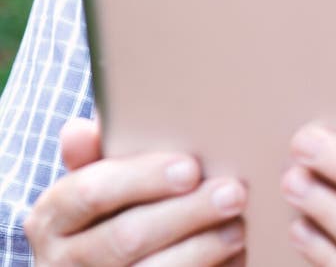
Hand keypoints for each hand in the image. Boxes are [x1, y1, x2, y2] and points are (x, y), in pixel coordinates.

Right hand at [25, 118, 246, 265]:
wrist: (92, 266)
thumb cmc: (102, 212)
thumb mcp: (90, 179)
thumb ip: (92, 153)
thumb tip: (83, 127)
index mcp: (52, 217)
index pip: (93, 192)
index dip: (143, 178)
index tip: (191, 168)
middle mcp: (62, 261)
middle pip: (126, 237)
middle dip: (185, 214)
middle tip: (233, 193)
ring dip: (200, 251)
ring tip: (237, 227)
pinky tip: (233, 259)